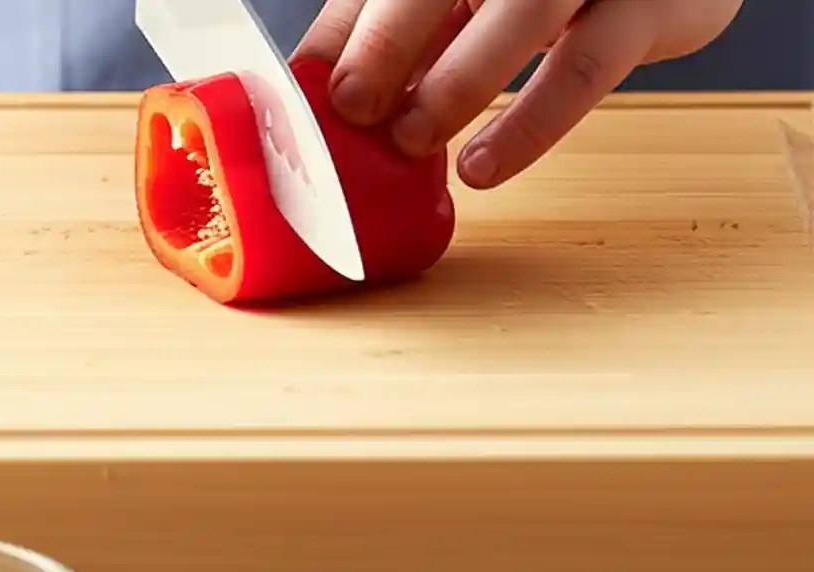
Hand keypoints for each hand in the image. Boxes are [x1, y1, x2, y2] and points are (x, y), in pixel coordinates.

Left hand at [294, 0, 743, 188]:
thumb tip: (309, 86)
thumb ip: (376, 27)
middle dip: (393, 40)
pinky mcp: (651, 8)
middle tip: (359, 109)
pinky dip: (530, 122)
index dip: (361, 33)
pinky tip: (485, 166)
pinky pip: (588, 66)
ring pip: (528, 11)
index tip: (331, 94)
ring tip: (413, 141)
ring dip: (460, 81)